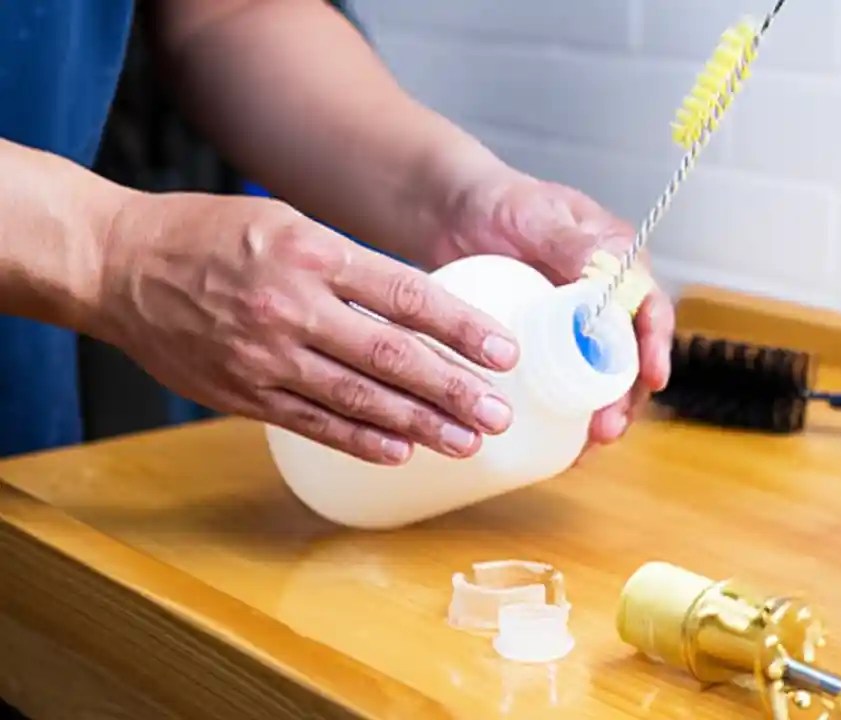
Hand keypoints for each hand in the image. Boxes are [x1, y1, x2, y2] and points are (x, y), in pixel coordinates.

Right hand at [95, 191, 521, 464]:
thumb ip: (350, 266)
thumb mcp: (288, 224)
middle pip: (392, 357)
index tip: (503, 353)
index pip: (407, 296)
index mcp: (312, 253)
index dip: (462, 328)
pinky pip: (312, 423)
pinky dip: (360, 440)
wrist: (116, 264)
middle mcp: (292, 307)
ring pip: (358, 399)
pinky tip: (400, 452)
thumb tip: (421, 308)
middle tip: (498, 415)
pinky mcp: (241, 393)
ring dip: (419, 425)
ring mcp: (264, 356)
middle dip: (454, 390)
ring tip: (466, 442)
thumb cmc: (208, 235)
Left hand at [423, 164, 674, 443]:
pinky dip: (564, 414)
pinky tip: (557, 444)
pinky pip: (563, 384)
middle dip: (626, 397)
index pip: (650, 307)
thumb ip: (573, 245)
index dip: (656, 345)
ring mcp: (575, 326)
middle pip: (631, 355)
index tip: (653, 377)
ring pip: (601, 378)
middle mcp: (604, 298)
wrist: (453, 214)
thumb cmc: (501, 202)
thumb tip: (608, 275)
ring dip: (600, 413)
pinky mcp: (546, 347)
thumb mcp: (538, 216)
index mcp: (617, 262)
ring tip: (586, 445)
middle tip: (607, 427)